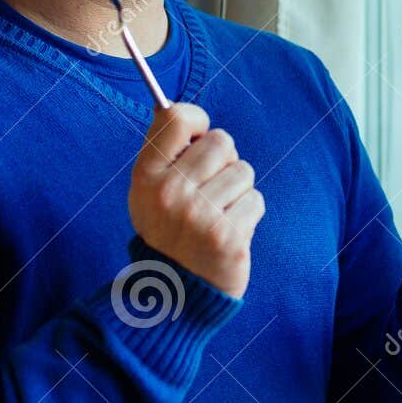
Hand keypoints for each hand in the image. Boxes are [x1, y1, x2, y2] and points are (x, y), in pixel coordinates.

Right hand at [129, 103, 264, 298]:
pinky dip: (248, 214)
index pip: (176, 118)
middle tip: (210, 188)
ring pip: (243, 171)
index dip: (197, 121)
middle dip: (223, 161)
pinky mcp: (227, 237)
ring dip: (238, 191)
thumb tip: (179, 111)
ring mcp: (199, 217)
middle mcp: (170, 194)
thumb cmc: (169, 230)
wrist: (177, 291)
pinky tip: (229, 232)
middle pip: (221, 142)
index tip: (199, 138)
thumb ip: (163, 151)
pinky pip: (256, 200)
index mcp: (146, 176)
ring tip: (218, 214)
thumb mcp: (148, 191)